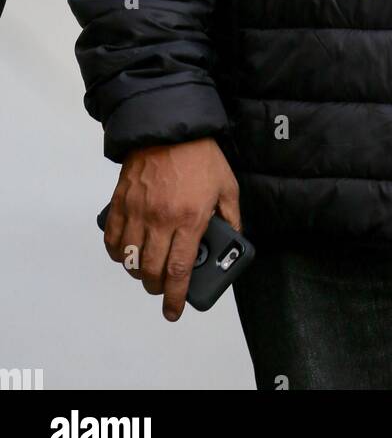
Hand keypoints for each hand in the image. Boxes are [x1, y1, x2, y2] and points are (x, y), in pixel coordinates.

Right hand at [103, 137, 240, 321]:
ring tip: (146, 270)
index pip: (179, 270)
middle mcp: (161, 219)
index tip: (173, 311)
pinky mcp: (121, 202)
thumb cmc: (200, 155)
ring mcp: (138, 211)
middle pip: (151, 271)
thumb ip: (231, 217)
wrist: (170, 126)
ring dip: (137, 272)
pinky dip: (117, 253)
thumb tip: (232, 240)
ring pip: (130, 259)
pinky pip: (113, 238)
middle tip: (162, 287)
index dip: (175, 297)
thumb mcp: (227, 186)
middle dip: (156, 287)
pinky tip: (126, 253)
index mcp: (190, 218)